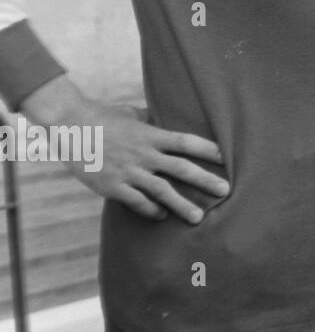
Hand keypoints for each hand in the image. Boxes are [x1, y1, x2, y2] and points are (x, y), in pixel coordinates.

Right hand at [20, 74, 227, 223]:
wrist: (70, 126)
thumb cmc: (103, 116)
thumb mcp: (132, 114)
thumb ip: (151, 120)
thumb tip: (165, 119)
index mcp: (151, 134)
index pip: (186, 142)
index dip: (208, 150)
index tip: (227, 158)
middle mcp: (143, 154)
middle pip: (182, 168)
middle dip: (206, 180)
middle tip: (226, 191)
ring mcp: (128, 171)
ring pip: (162, 191)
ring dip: (182, 205)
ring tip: (198, 217)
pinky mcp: (112, 186)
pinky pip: (136, 202)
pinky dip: (151, 210)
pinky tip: (162, 216)